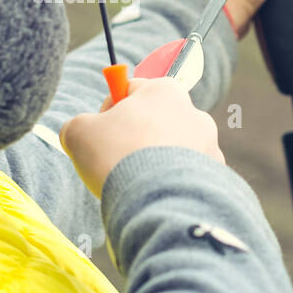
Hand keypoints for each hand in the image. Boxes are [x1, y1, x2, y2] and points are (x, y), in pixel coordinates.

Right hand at [60, 78, 223, 196]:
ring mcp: (209, 145)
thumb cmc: (117, 157)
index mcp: (164, 90)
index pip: (129, 90)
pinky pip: (186, 175)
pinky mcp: (217, 176)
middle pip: (154, 121)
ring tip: (136, 183)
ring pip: (172, 149)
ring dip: (154, 161)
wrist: (159, 203)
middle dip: (133, 138)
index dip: (107, 110)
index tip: (98, 132)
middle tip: (114, 162)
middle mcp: (194, 112)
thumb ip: (76, 125)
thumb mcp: (78, 133)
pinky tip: (155, 196)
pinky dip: (170, 183)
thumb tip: (77, 134)